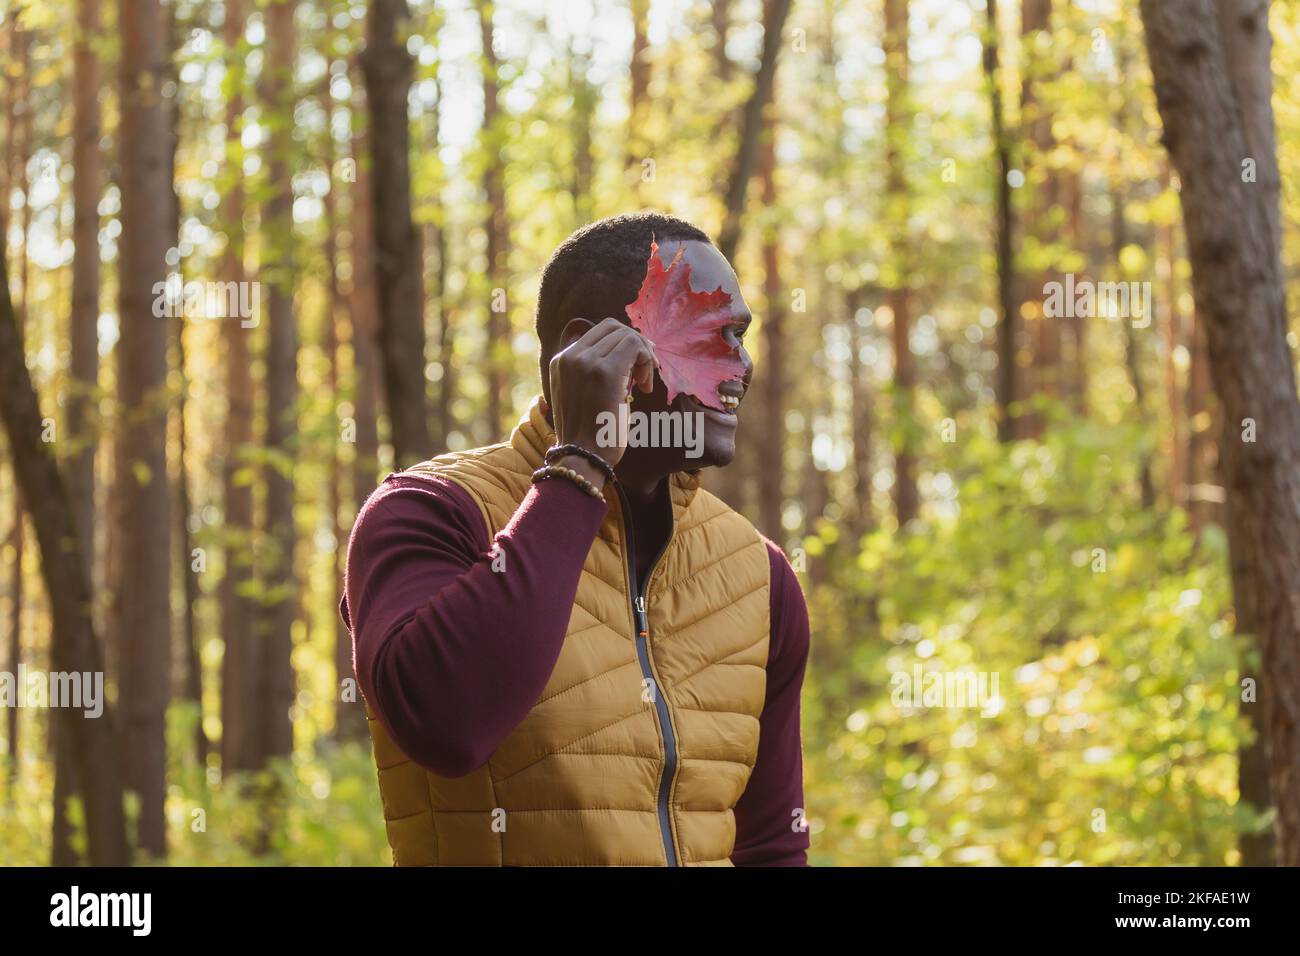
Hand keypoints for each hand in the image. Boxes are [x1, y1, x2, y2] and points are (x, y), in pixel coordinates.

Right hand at [548, 317, 656, 475]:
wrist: (582, 458)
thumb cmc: (589, 435)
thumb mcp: (584, 396)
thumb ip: (596, 372)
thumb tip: (628, 355)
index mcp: (562, 361)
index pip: (598, 332)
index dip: (623, 343)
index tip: (636, 367)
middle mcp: (570, 356)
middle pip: (613, 327)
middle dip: (636, 346)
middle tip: (646, 372)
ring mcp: (586, 361)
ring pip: (626, 335)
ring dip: (643, 356)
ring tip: (645, 384)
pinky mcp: (605, 371)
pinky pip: (634, 346)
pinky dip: (647, 361)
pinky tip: (646, 386)